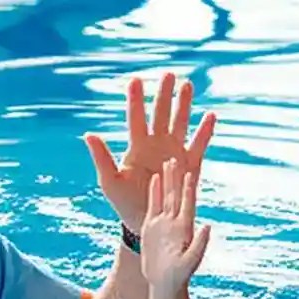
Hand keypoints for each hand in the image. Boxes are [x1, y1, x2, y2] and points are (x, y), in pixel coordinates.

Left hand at [85, 72, 216, 233]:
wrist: (146, 223)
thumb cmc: (124, 204)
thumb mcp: (110, 182)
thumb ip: (101, 158)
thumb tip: (88, 134)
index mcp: (137, 147)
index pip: (136, 118)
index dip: (136, 100)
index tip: (135, 80)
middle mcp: (156, 145)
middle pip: (161, 114)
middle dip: (164, 95)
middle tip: (168, 74)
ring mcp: (174, 153)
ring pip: (180, 123)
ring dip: (184, 105)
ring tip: (187, 85)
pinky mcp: (189, 165)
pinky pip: (198, 145)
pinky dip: (204, 131)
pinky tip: (210, 116)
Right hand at [140, 158, 211, 292]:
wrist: (164, 283)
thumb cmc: (179, 276)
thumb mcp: (190, 261)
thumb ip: (200, 244)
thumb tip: (208, 226)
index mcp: (185, 228)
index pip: (188, 204)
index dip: (189, 189)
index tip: (189, 172)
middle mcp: (175, 222)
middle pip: (176, 195)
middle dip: (176, 177)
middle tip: (175, 158)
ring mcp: (164, 223)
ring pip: (166, 197)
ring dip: (167, 180)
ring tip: (167, 162)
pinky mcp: (152, 227)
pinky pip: (153, 206)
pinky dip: (154, 192)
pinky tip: (154, 179)